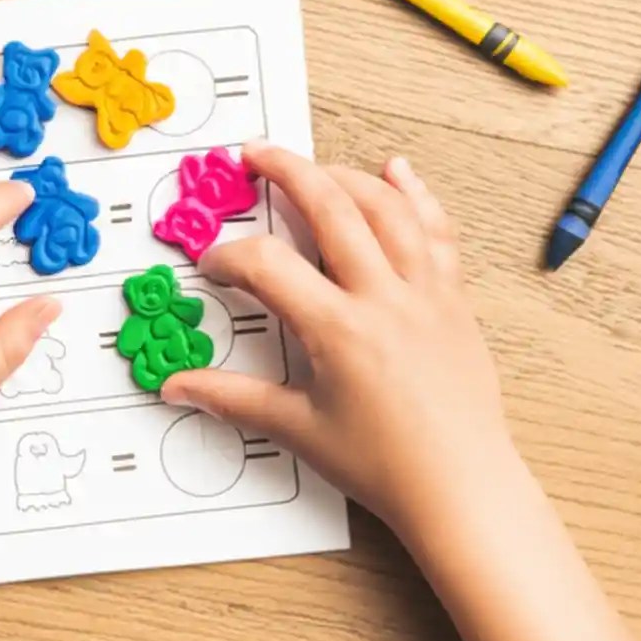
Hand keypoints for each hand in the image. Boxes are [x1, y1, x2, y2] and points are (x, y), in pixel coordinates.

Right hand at [161, 140, 506, 531]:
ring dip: (345, 176)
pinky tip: (398, 171)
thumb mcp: (298, 428)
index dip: (231, 256)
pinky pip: (436, 231)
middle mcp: (384, 298)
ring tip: (313, 165)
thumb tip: (180, 386)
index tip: (216, 264)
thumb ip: (233, 399)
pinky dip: (416, 195)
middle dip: (287, 171)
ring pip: (385, 208)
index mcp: (339, 330)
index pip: (269, 265)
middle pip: (330, 207)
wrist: (461, 486)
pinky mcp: (452, 299)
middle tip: (255, 154)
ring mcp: (424, 293)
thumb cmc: (385, 464)